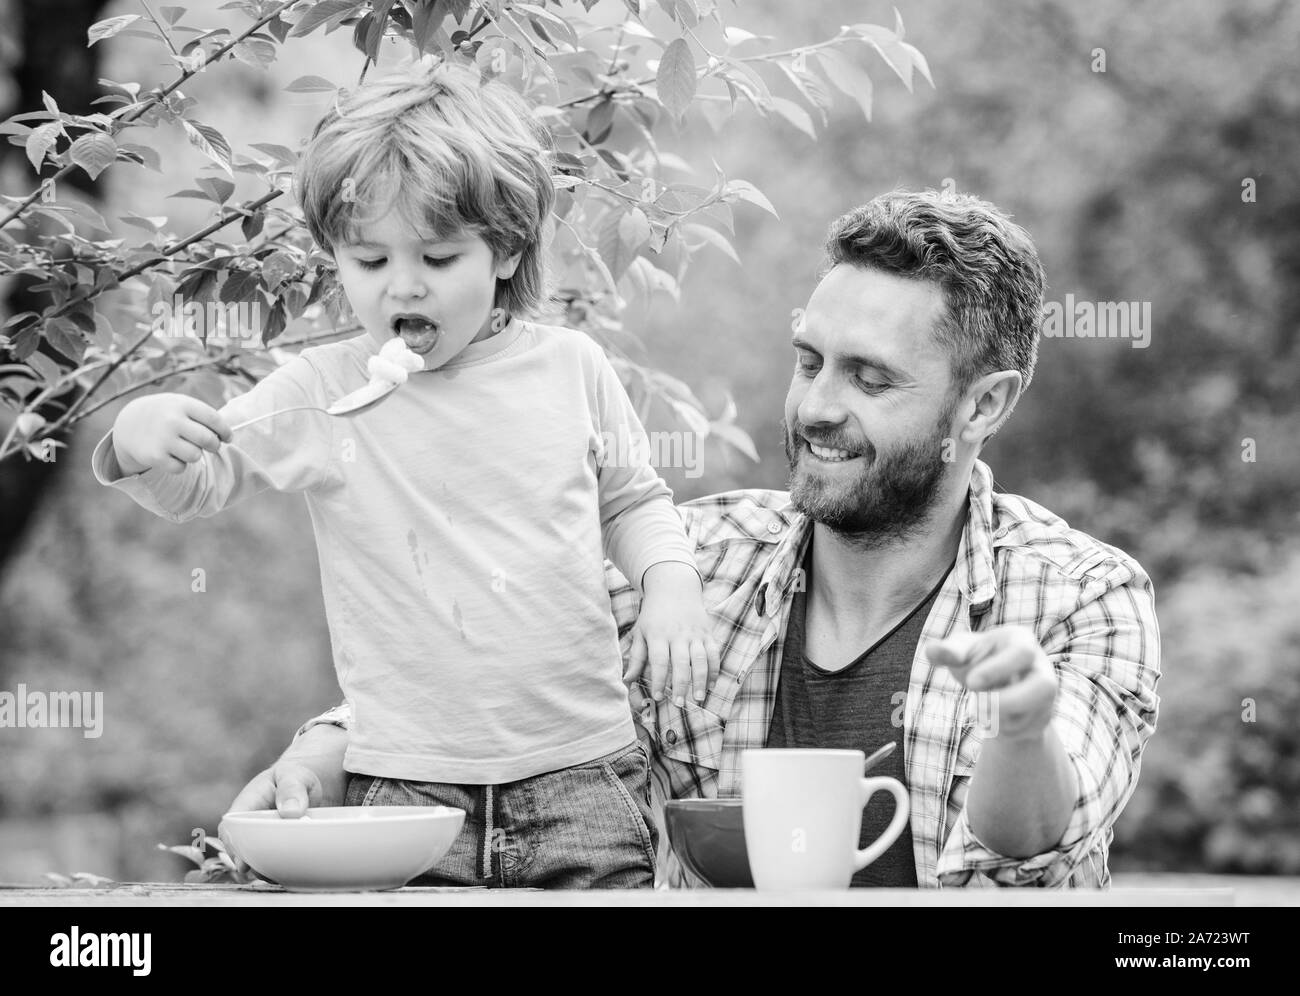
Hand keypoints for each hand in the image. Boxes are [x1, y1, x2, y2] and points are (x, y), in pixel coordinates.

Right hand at [113, 393, 230, 475]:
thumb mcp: (180, 405)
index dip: (225, 431)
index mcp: (182, 404)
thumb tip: (227, 435)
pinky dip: (180, 465)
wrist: (129, 424)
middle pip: (207, 439)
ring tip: (185, 447)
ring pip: (195, 455)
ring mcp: (163, 439)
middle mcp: (172, 420)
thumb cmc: (165, 415)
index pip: (213, 419)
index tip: (228, 438)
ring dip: (195, 454)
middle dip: (214, 445)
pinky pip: (181, 468)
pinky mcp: (155, 457)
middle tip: (212, 446)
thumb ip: (203, 416)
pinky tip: (171, 455)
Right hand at [217, 723, 348, 872]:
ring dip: (265, 869)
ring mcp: (260, 838)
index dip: (233, 846)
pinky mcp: (274, 849)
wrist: (305, 785)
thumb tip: (290, 812)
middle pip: (239, 850)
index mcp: (246, 804)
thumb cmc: (294, 778)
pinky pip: (271, 864)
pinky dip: (278, 870)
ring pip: (254, 860)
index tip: (244, 862)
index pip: (229, 827)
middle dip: (250, 863)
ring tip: (281, 873)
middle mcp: (249, 825)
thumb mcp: (294, 776)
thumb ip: (291, 790)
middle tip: (266, 873)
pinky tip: (291, 872)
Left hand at [625, 562, 718, 706]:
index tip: (658, 697)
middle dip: (681, 685)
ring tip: (699, 698)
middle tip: (679, 704)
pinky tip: (711, 686)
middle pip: (681, 662)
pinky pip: (713, 653)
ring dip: (701, 680)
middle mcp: (678, 634)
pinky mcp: (707, 633)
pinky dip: (714, 670)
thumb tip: (626, 680)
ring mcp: (695, 633)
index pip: (659, 661)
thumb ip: (635, 657)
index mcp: (658, 635)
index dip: (658, 680)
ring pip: (700, 659)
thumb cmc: (653, 615)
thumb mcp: (640, 632)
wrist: (674, 588)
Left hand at [927, 626, 1057, 741]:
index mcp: (1022, 641)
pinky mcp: (1043, 718)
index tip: (971, 683)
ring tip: (979, 710)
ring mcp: (1046, 695)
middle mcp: (1041, 667)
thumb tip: (931, 650)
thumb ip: (948, 651)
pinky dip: (1002, 730)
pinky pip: (1025, 731)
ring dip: (1001, 718)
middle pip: (1044, 687)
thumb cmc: (977, 661)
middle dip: (1008, 701)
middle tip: (975, 707)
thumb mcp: (961, 651)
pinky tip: (992, 719)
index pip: (1021, 653)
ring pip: (1035, 713)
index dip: (997, 669)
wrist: (994, 687)